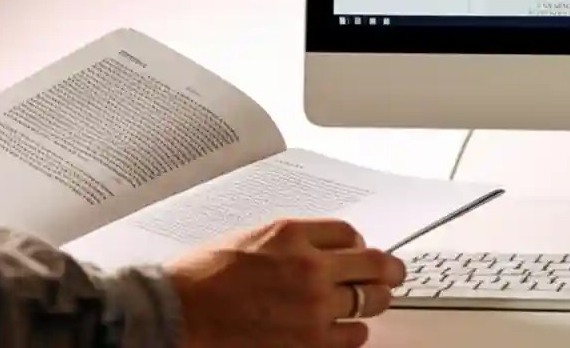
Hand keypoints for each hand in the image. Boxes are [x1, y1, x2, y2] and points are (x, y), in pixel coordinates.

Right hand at [164, 218, 405, 347]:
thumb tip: (322, 249)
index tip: (360, 251)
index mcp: (291, 234)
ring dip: (372, 301)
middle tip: (393, 274)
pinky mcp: (310, 343)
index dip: (358, 243)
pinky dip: (353, 332)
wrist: (175, 313)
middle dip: (388, 270)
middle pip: (374, 264)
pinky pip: (354, 336)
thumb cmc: (201, 277)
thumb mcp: (249, 238)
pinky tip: (344, 330)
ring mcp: (313, 307)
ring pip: (370, 301)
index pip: (349, 232)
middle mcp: (309, 266)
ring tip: (370, 303)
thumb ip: (289, 241)